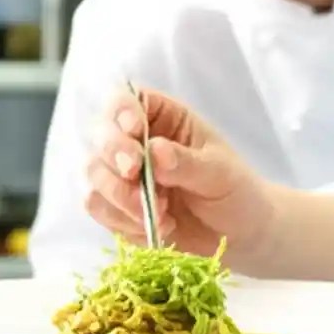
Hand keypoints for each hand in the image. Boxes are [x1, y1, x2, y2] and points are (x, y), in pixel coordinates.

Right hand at [84, 86, 278, 268]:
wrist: (240, 234)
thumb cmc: (235, 190)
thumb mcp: (219, 173)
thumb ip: (186, 162)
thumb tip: (154, 151)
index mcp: (164, 117)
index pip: (126, 99)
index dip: (121, 110)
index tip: (135, 130)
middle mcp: (137, 142)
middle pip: (100, 134)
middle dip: (113, 154)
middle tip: (135, 173)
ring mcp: (123, 175)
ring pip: (92, 173)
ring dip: (118, 195)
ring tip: (158, 212)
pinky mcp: (117, 207)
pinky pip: (97, 207)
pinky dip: (120, 219)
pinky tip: (156, 226)